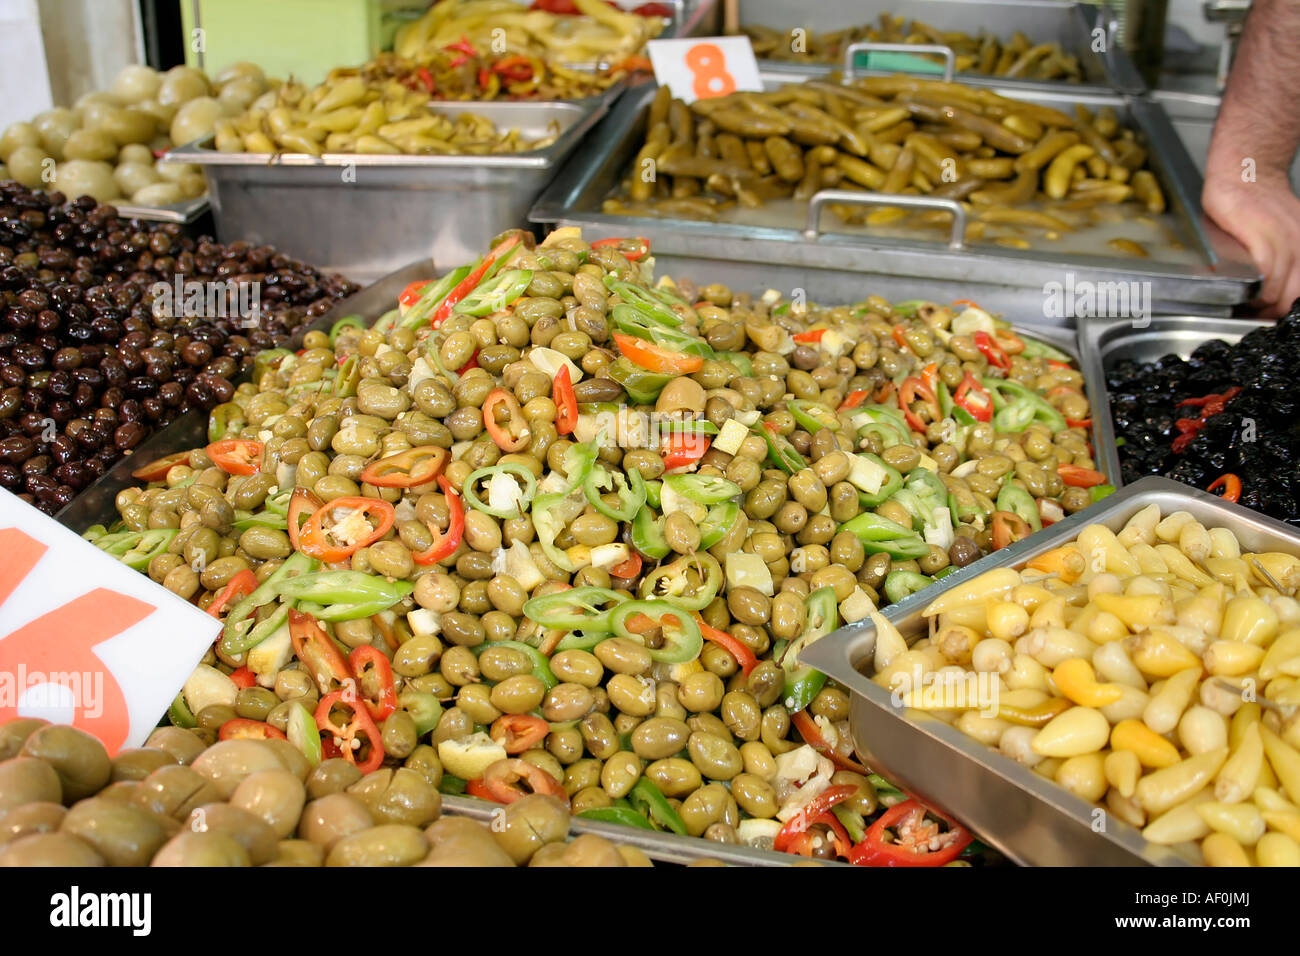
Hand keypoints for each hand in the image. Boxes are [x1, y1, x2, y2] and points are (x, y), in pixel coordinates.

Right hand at [1202, 169, 1299, 317]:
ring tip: (1248, 309)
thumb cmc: (1252, 204)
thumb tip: (1267, 286)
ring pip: (1283, 289)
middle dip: (1275, 311)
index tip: (1267, 314)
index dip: (1284, 307)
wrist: (1245, 173)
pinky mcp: (1264, 237)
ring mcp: (1286, 240)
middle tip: (1255, 317)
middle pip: (1296, 293)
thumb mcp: (1277, 232)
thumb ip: (1278, 258)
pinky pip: (1268, 275)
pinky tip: (1247, 294)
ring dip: (1264, 305)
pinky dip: (1259, 291)